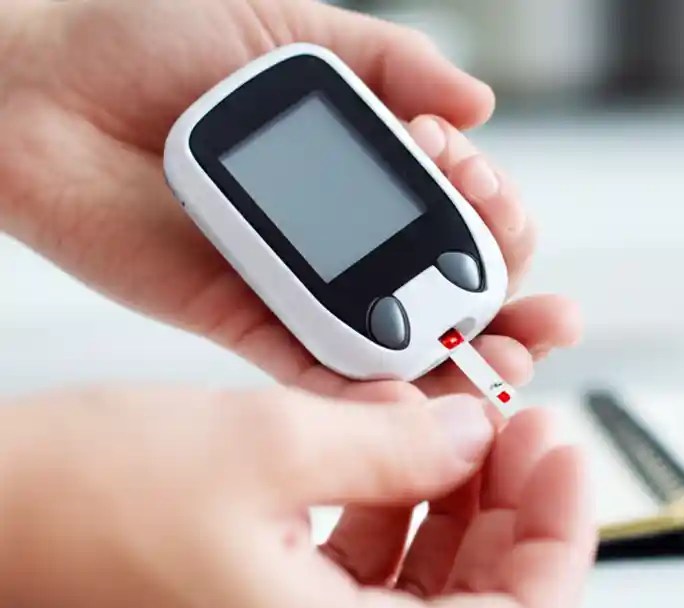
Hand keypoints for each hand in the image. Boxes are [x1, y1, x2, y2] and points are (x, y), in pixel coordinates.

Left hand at [0, 0, 578, 397]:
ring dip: (474, 365)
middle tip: (540, 313)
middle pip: (455, 288)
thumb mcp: (292, 29)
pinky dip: (375, 402)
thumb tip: (479, 105)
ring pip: (409, 345)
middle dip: (514, 306)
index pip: (463, 208)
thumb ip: (391, 62)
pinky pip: (323, 378)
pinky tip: (421, 401)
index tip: (467, 170)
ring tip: (512, 361)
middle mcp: (347, 235)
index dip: (493, 209)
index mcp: (368, 169)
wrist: (42, 93)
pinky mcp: (252, 329)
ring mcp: (304, 288)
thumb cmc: (149, 45)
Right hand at [0, 387, 594, 607]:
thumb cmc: (76, 499)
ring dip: (457, 507)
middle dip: (513, 510)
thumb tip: (480, 432)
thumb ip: (407, 442)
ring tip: (464, 422)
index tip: (567, 452)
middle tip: (521, 423)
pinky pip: (367, 584)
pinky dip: (396, 516)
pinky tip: (396, 449)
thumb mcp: (275, 439)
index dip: (564, 534)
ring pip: (428, 595)